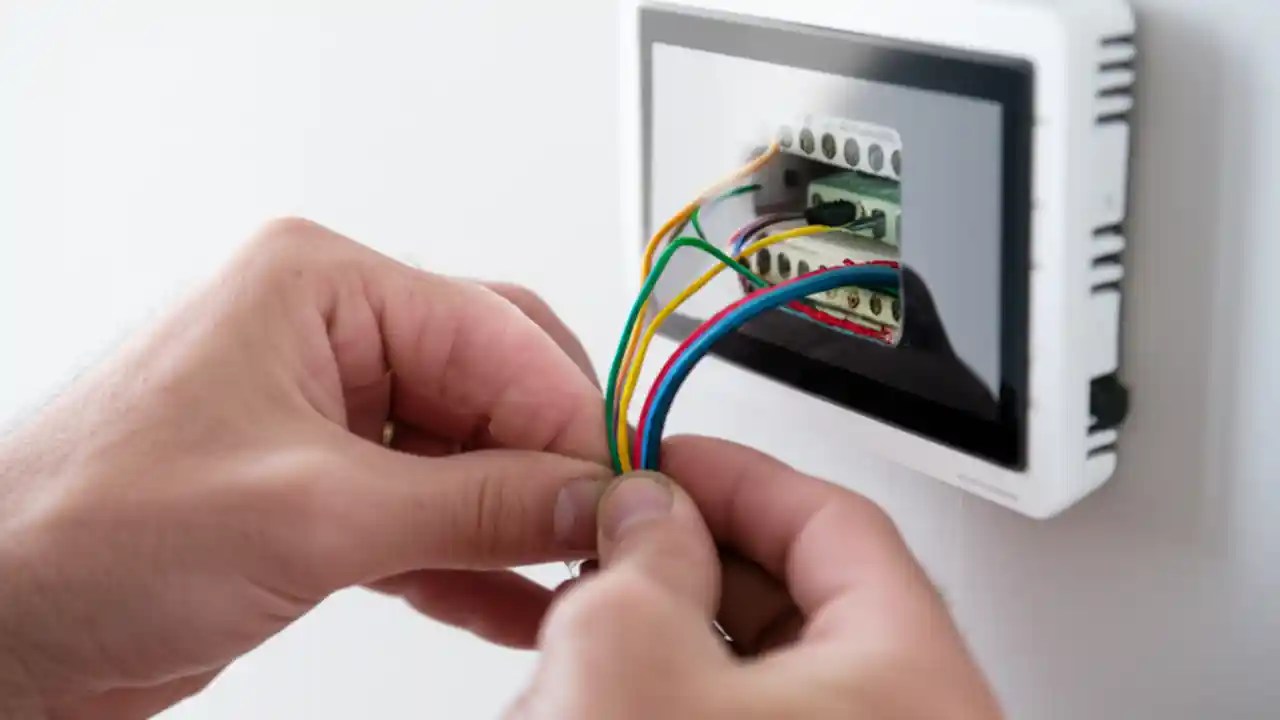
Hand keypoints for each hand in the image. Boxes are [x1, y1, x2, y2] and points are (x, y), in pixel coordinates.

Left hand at [0, 219, 610, 718]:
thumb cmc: (80, 534)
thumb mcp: (313, 513)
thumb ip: (473, 503)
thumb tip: (588, 497)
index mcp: (318, 289)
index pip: (496, 334)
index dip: (572, 413)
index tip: (626, 486)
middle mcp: (326, 341)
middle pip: (492, 389)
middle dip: (551, 463)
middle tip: (608, 530)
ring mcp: (324, 421)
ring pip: (467, 458)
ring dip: (520, 520)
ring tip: (578, 575)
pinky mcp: (317, 497)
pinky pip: (426, 515)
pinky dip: (473, 560)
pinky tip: (521, 603)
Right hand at [512, 437, 1000, 719]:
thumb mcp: (630, 659)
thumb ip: (643, 552)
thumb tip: (647, 508)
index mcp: (911, 684)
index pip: (841, 522)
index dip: (740, 475)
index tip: (672, 458)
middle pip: (807, 595)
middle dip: (695, 555)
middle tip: (628, 533)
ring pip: (768, 668)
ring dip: (679, 630)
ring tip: (599, 616)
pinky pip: (748, 717)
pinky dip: (684, 693)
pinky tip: (611, 689)